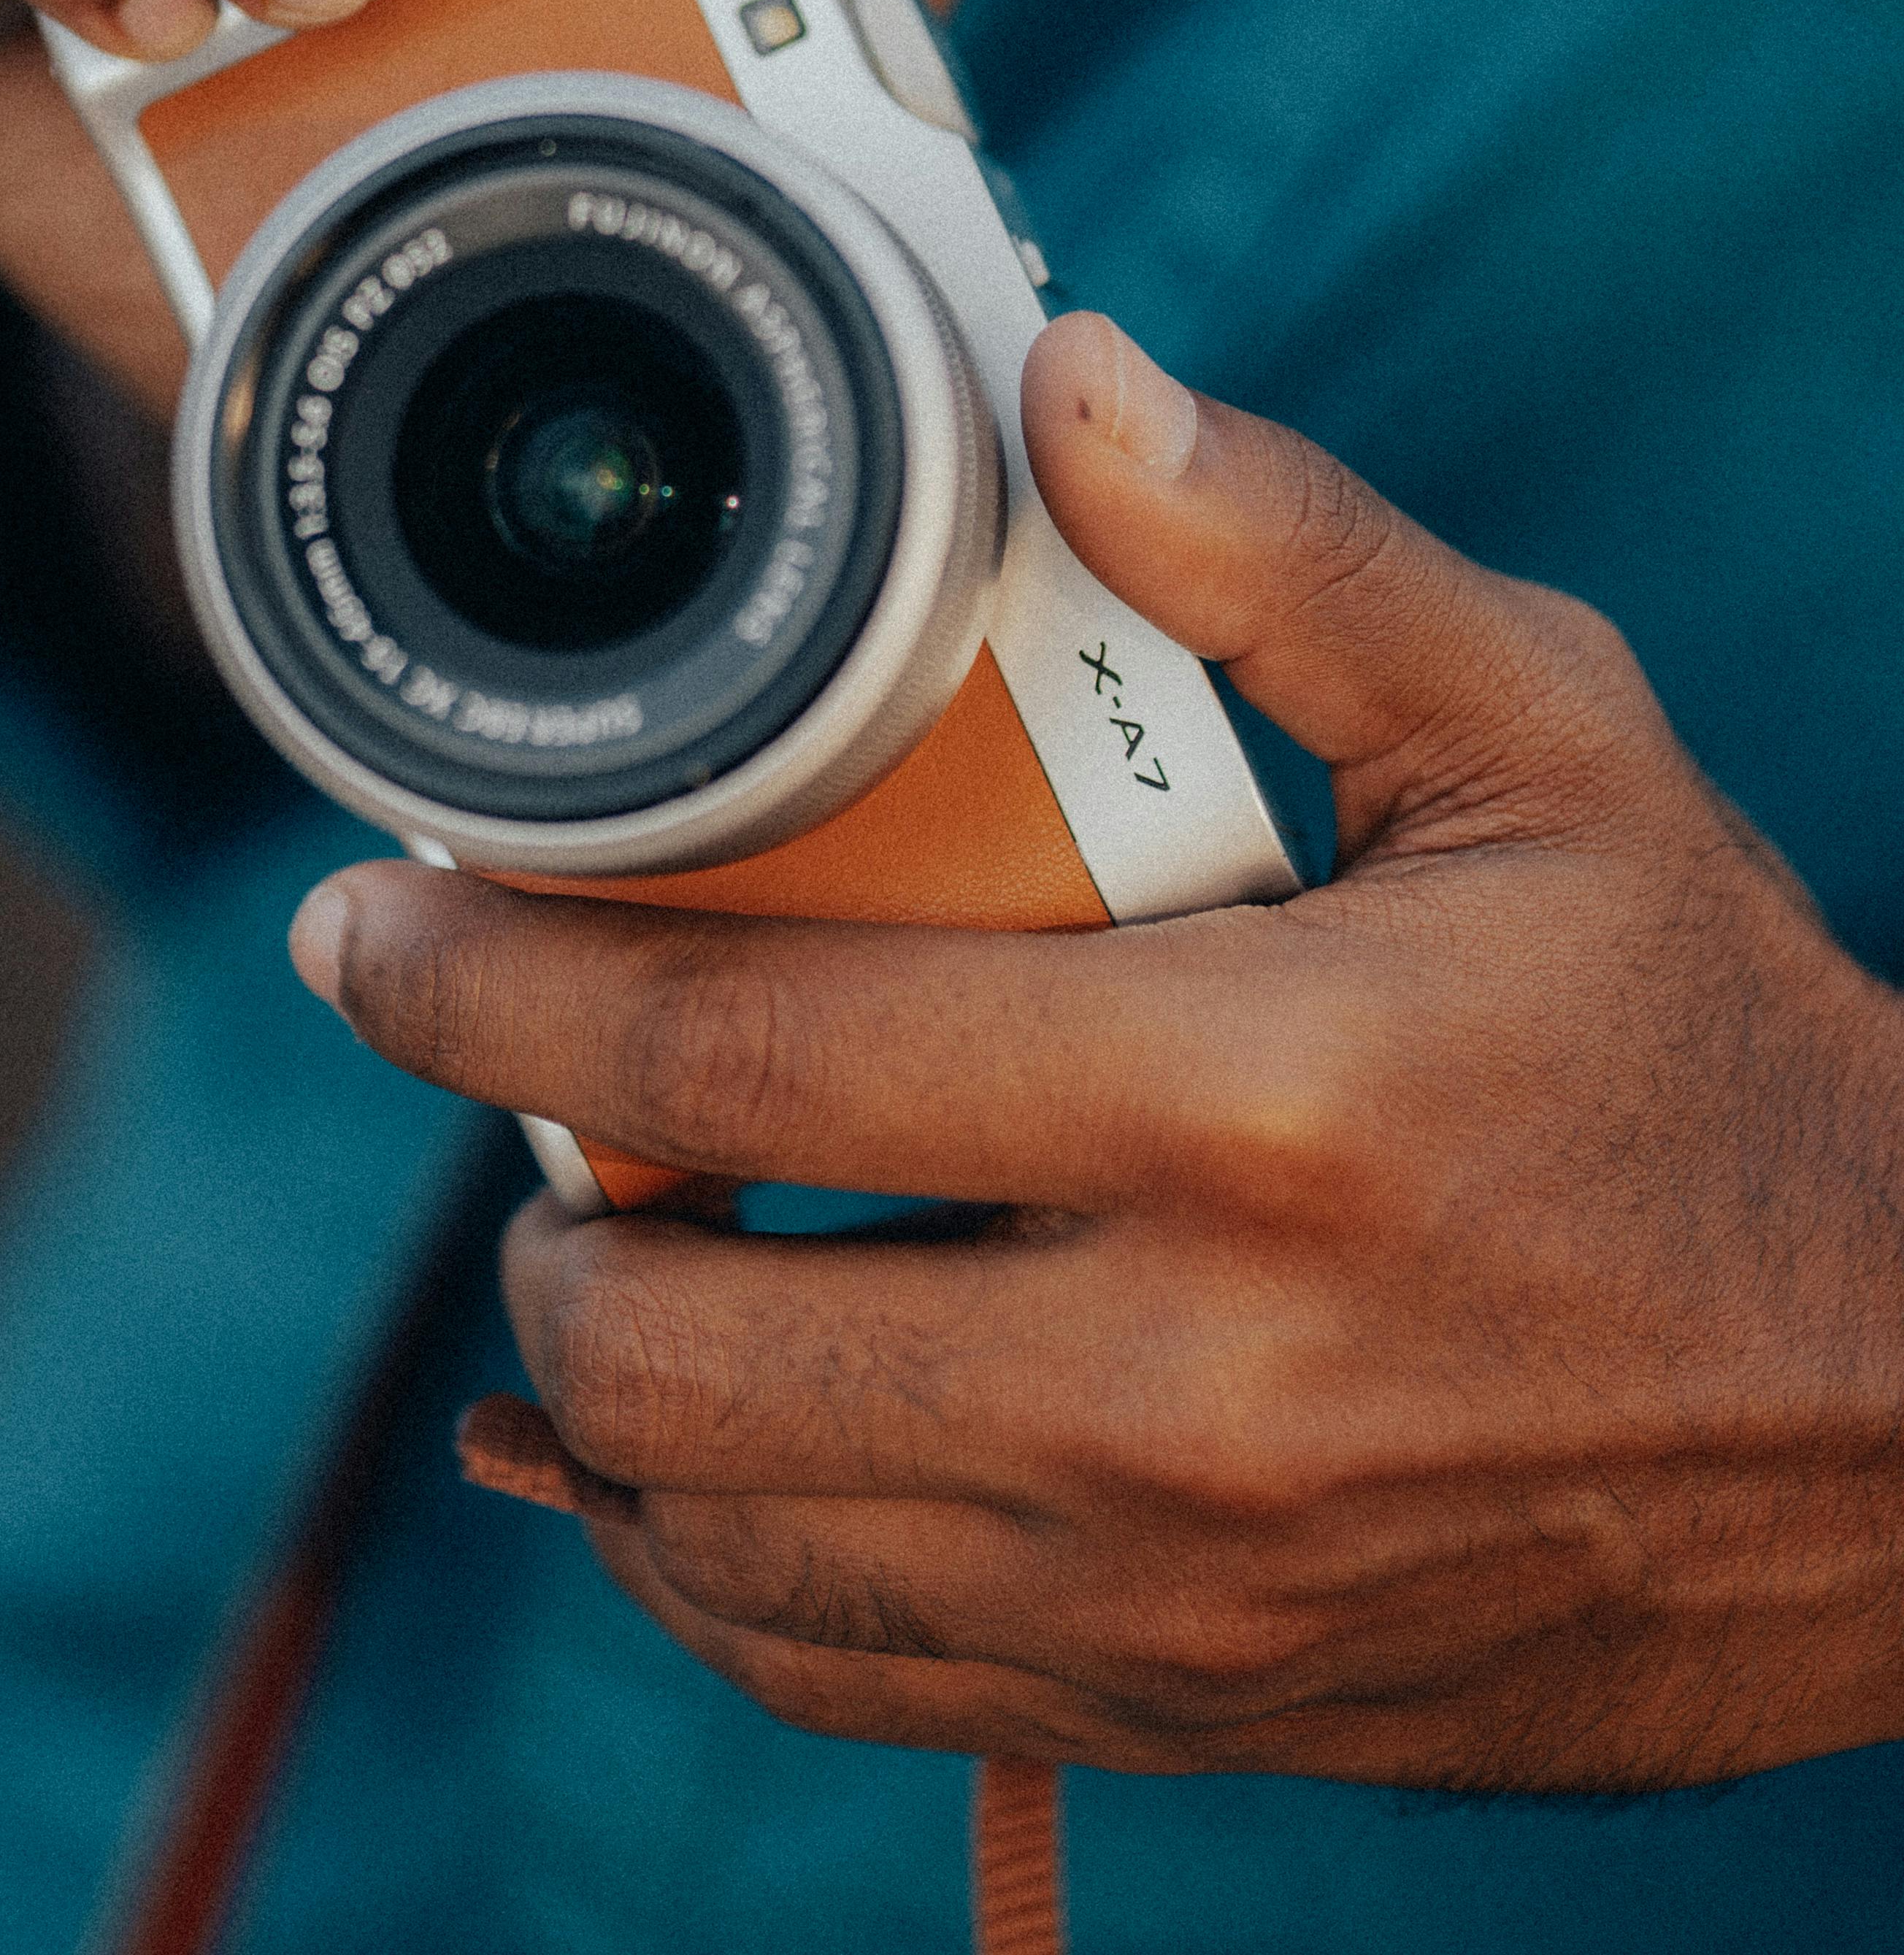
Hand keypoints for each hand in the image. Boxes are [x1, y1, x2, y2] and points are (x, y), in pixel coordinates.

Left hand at [289, 311, 1903, 1790]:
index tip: (375, 923)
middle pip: (675, 1346)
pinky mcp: (1188, 1705)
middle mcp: (1185, 1382)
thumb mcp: (1547, 746)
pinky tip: (675, 1462)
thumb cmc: (1711, 1052)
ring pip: (719, 1538)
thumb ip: (1290, 552)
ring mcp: (1173, 1588)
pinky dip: (698, 1567)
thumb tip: (1068, 381)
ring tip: (587, 1243)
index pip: (747, 1058)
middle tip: (487, 1082)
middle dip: (508, 1210)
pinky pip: (836, 1673)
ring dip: (589, 1390)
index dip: (500, 988)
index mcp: (1254, 1099)